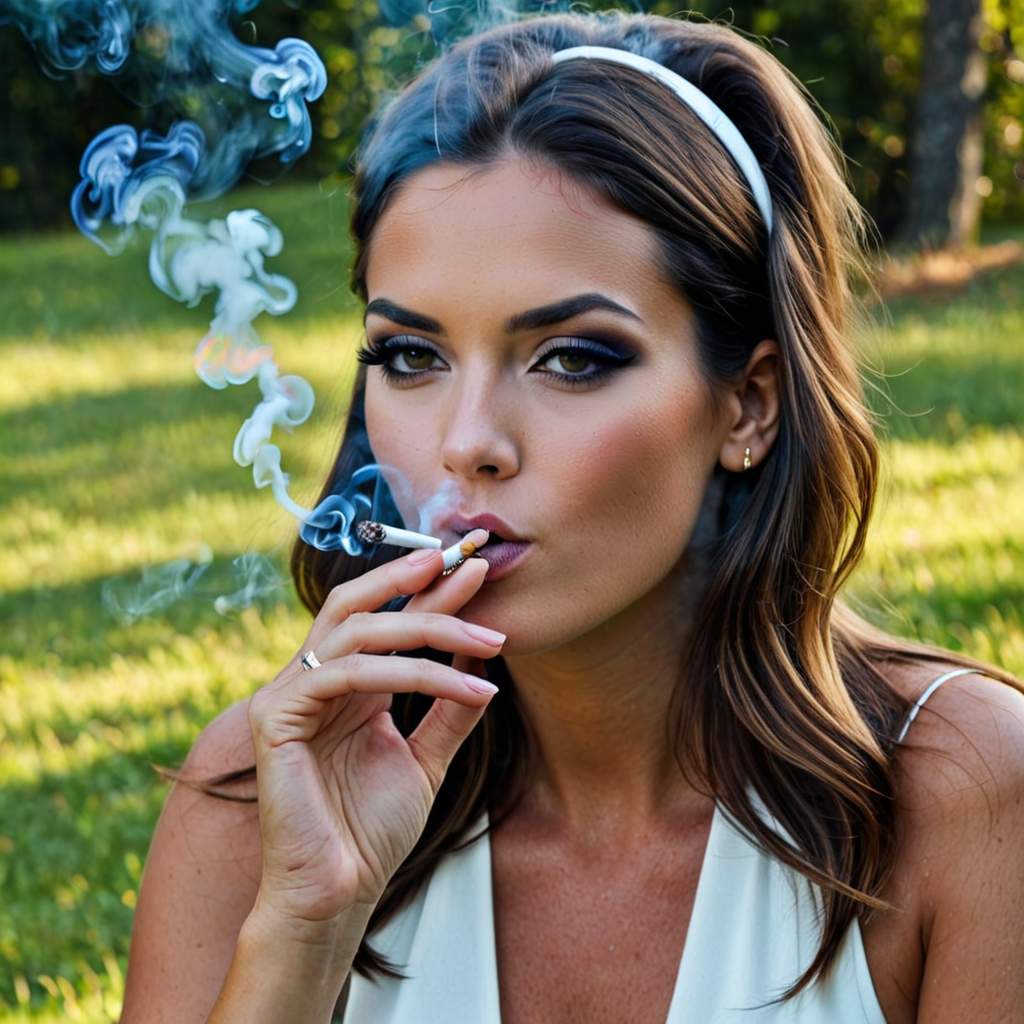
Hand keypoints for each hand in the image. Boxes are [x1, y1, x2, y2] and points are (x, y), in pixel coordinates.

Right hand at [246, 538, 502, 938]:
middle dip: (415, 580)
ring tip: (488, 640)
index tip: (476, 570)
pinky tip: (459, 685)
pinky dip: (409, 673)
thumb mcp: (426, 759)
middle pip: (360, 605)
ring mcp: (288, 694)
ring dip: (430, 628)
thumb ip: (449, 712)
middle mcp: (312, 679)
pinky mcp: (274, 717)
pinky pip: (346, 673)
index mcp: (343, 686)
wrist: (336, 894)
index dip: (428, 592)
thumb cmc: (371, 832)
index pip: (383, 621)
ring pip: (359, 631)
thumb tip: (485, 667)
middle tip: (470, 567)